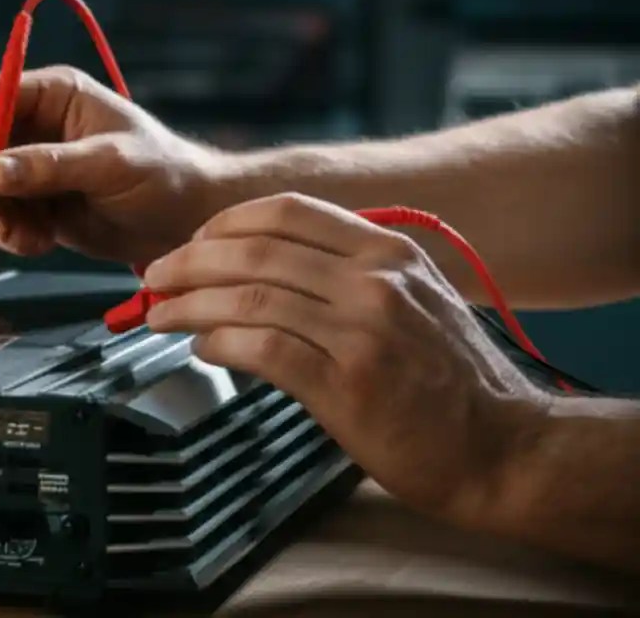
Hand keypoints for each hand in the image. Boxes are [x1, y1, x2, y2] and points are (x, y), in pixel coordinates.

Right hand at [0, 65, 225, 264]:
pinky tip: (41, 244)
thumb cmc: (162, 174)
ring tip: (28, 238)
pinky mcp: (35, 204)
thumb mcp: (110, 164)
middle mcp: (35, 125)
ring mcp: (32, 166)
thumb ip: (53, 166)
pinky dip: (11, 235)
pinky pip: (0, 217)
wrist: (186, 222)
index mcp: (53, 95)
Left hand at [143, 192, 551, 526]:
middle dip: (191, 261)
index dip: (226, 223)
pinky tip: (202, 349)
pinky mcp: (349, 385)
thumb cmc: (449, 382)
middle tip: (154, 278)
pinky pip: (264, 350)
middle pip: (257, 250)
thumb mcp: (412, 301)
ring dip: (191, 304)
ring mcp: (363, 332)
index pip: (288, 211)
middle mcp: (375, 281)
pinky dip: (221, 344)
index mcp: (387, 253)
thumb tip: (261, 271)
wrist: (505, 448)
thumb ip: (347, 277)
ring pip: (250, 297)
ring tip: (161, 315)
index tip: (193, 243)